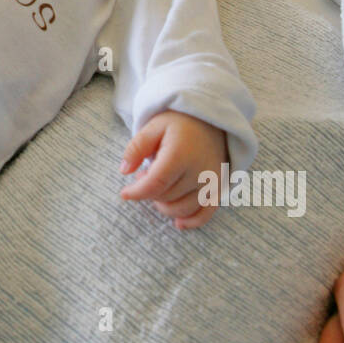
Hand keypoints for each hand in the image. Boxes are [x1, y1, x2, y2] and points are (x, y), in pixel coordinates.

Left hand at [119, 109, 227, 228]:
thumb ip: (136, 147)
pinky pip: (206, 213)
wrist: (211, 119)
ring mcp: (211, 181)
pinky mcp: (218, 188)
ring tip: (159, 185)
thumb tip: (124, 171)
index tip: (124, 193)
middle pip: (165, 197)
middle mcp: (198, 171)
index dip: (137, 192)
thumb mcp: (154, 126)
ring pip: (181, 209)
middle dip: (149, 191)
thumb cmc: (180, 122)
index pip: (155, 184)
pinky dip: (191, 221)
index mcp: (180, 154)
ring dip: (164, 204)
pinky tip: (178, 223)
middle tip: (145, 174)